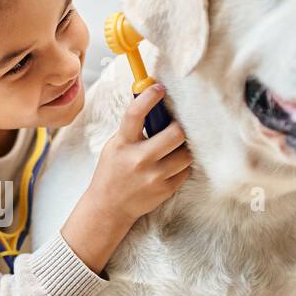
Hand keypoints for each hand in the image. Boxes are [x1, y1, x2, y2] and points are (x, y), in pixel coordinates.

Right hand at [90, 83, 192, 222]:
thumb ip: (133, 128)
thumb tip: (154, 102)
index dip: (148, 97)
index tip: (158, 87)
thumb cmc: (113, 171)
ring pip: (186, 153)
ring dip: (183, 147)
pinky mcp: (165, 189)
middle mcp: (139, 160)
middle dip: (179, 127)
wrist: (109, 207)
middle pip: (175, 134)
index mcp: (122, 144)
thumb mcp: (116, 146)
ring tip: (174, 147)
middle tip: (176, 126)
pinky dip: (181, 164)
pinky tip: (171, 164)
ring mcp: (154, 177)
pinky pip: (185, 169)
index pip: (135, 114)